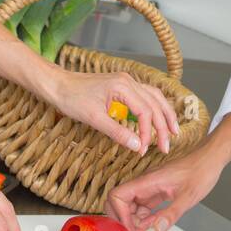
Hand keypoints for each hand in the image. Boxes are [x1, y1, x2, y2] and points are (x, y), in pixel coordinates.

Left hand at [48, 70, 180, 155]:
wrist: (57, 84)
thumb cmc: (71, 98)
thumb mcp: (94, 119)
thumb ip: (118, 132)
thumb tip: (137, 146)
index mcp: (122, 86)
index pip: (145, 111)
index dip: (147, 132)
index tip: (144, 149)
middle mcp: (128, 81)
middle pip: (155, 103)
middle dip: (162, 126)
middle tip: (166, 146)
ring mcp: (126, 82)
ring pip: (155, 97)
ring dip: (164, 115)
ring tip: (172, 131)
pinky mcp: (122, 86)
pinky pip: (146, 95)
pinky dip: (154, 108)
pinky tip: (157, 118)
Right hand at [106, 148, 222, 230]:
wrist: (210, 159)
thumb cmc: (201, 171)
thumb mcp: (189, 196)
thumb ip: (172, 213)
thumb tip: (157, 229)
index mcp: (148, 181)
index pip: (118, 195)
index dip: (119, 215)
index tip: (131, 230)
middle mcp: (146, 183)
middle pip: (121, 202)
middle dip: (123, 220)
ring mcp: (151, 187)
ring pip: (131, 205)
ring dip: (133, 221)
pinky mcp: (158, 191)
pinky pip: (143, 205)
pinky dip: (143, 217)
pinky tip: (152, 224)